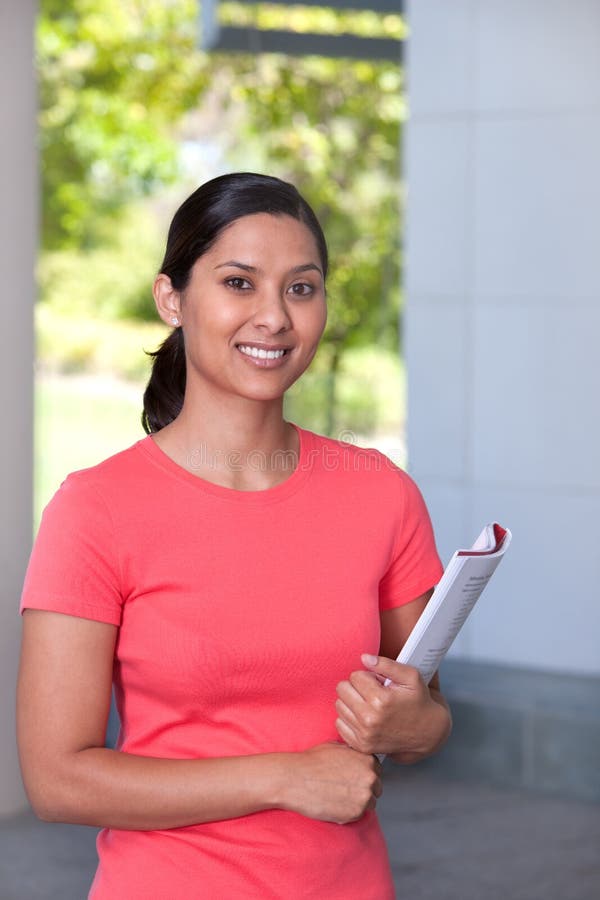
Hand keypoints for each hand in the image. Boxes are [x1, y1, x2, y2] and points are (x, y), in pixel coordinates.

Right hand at [280, 742, 381, 824]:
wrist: (295, 779)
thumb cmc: (311, 762)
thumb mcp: (335, 746)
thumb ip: (353, 752)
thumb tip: (357, 755)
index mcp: (367, 760)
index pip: (376, 770)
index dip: (364, 774)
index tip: (353, 777)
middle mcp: (370, 778)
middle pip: (376, 788)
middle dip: (363, 789)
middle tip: (345, 789)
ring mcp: (364, 797)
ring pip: (369, 803)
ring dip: (358, 802)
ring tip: (339, 797)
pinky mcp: (355, 814)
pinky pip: (358, 815)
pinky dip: (348, 812)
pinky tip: (334, 804)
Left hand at [335, 654, 451, 761]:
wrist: (427, 733)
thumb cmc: (419, 702)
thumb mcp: (411, 677)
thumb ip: (386, 664)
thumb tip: (364, 658)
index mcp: (381, 700)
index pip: (355, 676)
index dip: (367, 676)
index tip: (379, 683)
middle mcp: (370, 719)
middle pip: (342, 689)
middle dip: (356, 687)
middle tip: (372, 692)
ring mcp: (364, 734)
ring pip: (339, 705)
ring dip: (351, 702)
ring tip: (369, 704)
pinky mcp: (360, 745)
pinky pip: (339, 724)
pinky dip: (349, 718)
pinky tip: (364, 717)